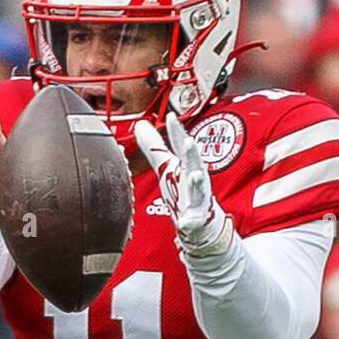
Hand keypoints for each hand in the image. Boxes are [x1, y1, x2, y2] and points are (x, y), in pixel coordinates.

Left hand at [135, 111, 228, 253]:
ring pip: (199, 188)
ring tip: (195, 175)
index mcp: (185, 164)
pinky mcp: (196, 218)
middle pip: (194, 162)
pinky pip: (193, 220)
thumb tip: (140, 124)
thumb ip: (154, 147)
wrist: (198, 221)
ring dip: (197, 181)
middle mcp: (194, 177)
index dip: (176, 131)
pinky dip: (189, 221)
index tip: (171, 116)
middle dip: (191, 152)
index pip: (180, 145)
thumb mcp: (167, 166)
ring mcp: (197, 197)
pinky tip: (185, 222)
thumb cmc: (183, 189)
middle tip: (188, 141)